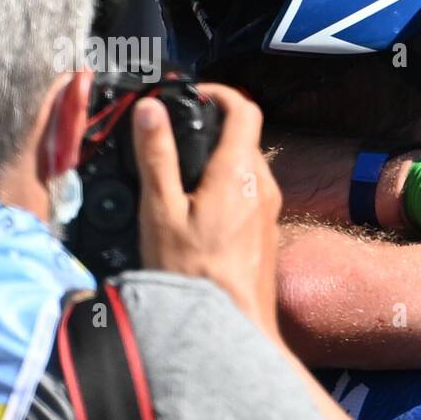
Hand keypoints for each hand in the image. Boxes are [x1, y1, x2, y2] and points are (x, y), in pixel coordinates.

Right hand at [133, 83, 282, 338]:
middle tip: (175, 137)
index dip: (220, 93)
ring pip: (245, 168)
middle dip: (211, 130)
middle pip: (243, 139)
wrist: (231, 326)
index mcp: (238, 172)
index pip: (244, 109)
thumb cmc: (193, 275)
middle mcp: (262, 186)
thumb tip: (151, 110)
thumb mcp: (161, 211)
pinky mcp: (267, 232)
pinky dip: (224, 189)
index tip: (193, 95)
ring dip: (217, 162)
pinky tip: (196, 213)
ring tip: (179, 178)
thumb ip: (157, 157)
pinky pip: (247, 196)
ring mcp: (269, 211)